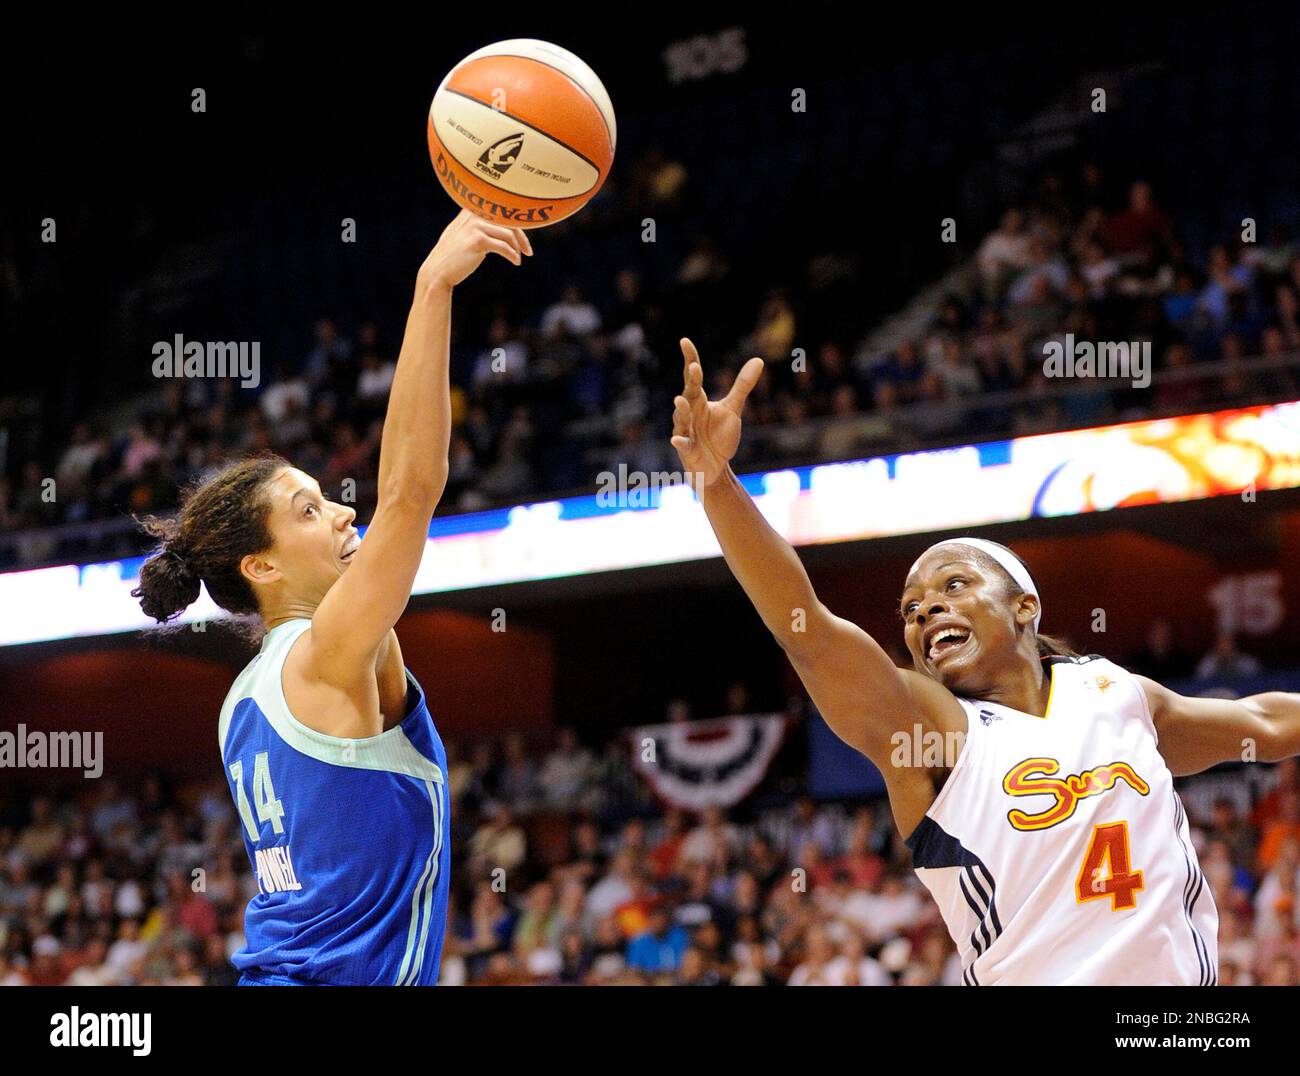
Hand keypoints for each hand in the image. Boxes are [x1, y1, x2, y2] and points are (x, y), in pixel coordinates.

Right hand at [417, 209, 532, 291]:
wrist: (438, 271)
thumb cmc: (453, 256)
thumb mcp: (463, 233)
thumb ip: (478, 225)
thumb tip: (500, 226)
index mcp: (471, 210)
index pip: (501, 211)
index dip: (516, 224)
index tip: (523, 237)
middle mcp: (473, 214)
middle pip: (508, 220)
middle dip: (522, 236)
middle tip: (528, 251)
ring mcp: (475, 226)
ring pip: (509, 234)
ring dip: (518, 248)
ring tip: (519, 258)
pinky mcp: (478, 241)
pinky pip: (504, 247)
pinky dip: (513, 255)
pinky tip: (516, 262)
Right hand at [670, 337, 764, 488]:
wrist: (715, 466)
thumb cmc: (719, 436)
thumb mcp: (733, 409)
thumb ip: (742, 386)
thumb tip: (758, 360)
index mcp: (699, 401)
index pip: (693, 377)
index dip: (690, 359)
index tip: (684, 341)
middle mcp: (689, 413)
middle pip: (688, 394)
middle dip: (690, 383)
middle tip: (693, 368)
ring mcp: (685, 431)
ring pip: (681, 419)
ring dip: (681, 410)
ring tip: (681, 400)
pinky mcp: (687, 450)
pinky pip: (682, 445)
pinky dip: (679, 442)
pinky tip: (677, 439)